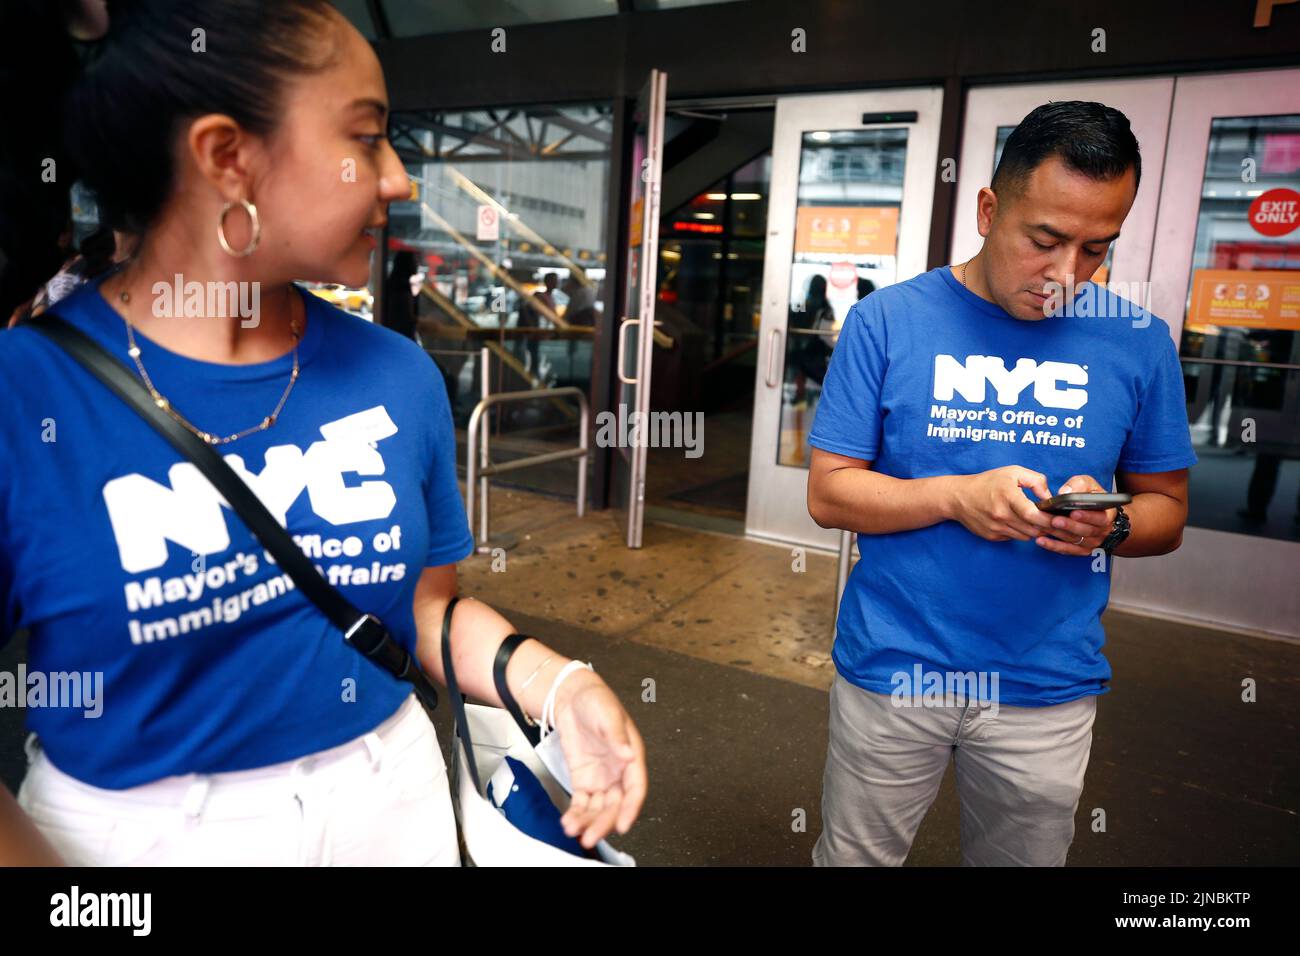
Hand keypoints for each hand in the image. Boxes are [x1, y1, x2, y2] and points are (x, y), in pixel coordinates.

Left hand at [552, 671, 646, 849]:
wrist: (571, 696)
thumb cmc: (596, 700)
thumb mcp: (607, 714)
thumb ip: (617, 736)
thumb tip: (628, 755)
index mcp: (632, 755)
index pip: (635, 788)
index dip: (631, 808)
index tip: (623, 824)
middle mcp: (619, 771)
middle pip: (616, 804)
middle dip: (604, 822)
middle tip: (590, 836)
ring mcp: (601, 777)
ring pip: (599, 807)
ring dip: (588, 821)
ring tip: (573, 829)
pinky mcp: (584, 779)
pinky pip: (583, 802)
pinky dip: (577, 813)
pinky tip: (569, 821)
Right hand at [948, 465, 1056, 541]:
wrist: (958, 497)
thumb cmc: (988, 482)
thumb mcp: (1013, 472)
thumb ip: (1036, 481)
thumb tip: (1050, 498)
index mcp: (1007, 496)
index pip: (1033, 515)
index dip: (1049, 519)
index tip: (1058, 517)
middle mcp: (1001, 515)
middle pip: (1033, 529)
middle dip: (1046, 526)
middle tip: (1053, 520)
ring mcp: (996, 527)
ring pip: (1026, 536)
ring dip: (1034, 530)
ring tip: (1035, 520)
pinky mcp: (992, 536)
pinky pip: (1014, 538)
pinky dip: (1020, 532)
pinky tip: (1018, 522)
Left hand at [1034, 474, 1115, 555]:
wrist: (1097, 513)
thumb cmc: (1092, 497)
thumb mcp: (1089, 485)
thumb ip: (1080, 485)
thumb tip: (1066, 491)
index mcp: (1107, 515)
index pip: (1100, 518)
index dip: (1087, 516)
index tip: (1074, 512)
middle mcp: (1101, 531)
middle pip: (1086, 531)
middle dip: (1069, 526)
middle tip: (1055, 520)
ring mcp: (1091, 542)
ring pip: (1075, 541)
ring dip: (1058, 535)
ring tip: (1043, 528)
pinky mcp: (1080, 550)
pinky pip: (1067, 550)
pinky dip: (1054, 546)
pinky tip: (1041, 540)